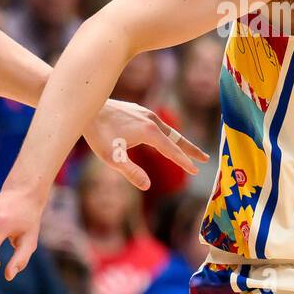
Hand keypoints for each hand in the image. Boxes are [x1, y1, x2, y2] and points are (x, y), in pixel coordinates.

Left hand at [84, 99, 208, 189]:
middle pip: (177, 138)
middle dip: (191, 149)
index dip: (184, 162)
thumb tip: (147, 186)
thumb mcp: (112, 157)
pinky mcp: (138, 110)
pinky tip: (161, 138)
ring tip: (186, 151)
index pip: (172, 151)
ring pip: (168, 130)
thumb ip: (131, 172)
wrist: (88, 107)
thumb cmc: (98, 134)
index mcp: (150, 133)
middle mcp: (152, 120)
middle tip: (205, 158)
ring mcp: (146, 113)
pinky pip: (157, 125)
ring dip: (179, 141)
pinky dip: (166, 134)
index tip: (196, 171)